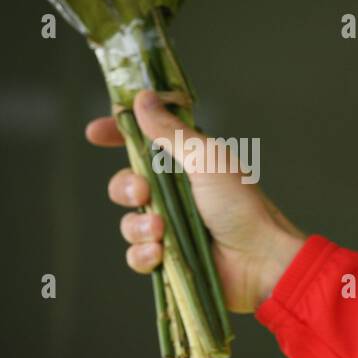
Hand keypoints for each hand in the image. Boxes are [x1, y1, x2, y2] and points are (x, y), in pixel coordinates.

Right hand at [88, 90, 306, 313]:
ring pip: (129, 222)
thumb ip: (171, 131)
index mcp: (188, 165)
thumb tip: (143, 98)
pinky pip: (137, 254)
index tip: (95, 133)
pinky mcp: (172, 259)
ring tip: (162, 229)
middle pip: (127, 184)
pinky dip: (144, 254)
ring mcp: (174, 227)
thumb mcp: (206, 159)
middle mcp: (177, 195)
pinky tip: (160, 253)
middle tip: (143, 194)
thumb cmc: (242, 206)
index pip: (144, 144)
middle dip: (126, 188)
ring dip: (138, 225)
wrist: (262, 259)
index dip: (118, 136)